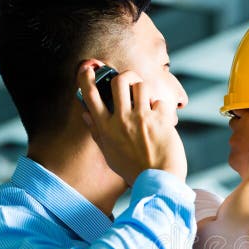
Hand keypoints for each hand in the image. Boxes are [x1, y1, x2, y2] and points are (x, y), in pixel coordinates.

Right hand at [77, 64, 186, 184]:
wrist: (158, 181)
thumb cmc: (134, 170)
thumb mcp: (109, 154)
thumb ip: (97, 132)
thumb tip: (86, 114)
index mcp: (105, 128)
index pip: (90, 95)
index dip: (87, 76)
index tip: (89, 68)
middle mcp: (121, 121)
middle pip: (119, 81)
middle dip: (126, 76)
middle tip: (131, 82)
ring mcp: (141, 119)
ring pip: (141, 86)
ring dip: (145, 91)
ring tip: (147, 102)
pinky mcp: (160, 120)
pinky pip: (160, 102)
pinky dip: (162, 109)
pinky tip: (162, 121)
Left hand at [227, 110, 248, 176]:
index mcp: (247, 118)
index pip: (238, 112)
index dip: (243, 117)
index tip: (248, 121)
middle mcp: (237, 130)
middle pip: (235, 128)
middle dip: (242, 133)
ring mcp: (233, 145)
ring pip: (235, 145)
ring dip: (243, 148)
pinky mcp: (232, 159)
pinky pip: (236, 159)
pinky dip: (242, 161)